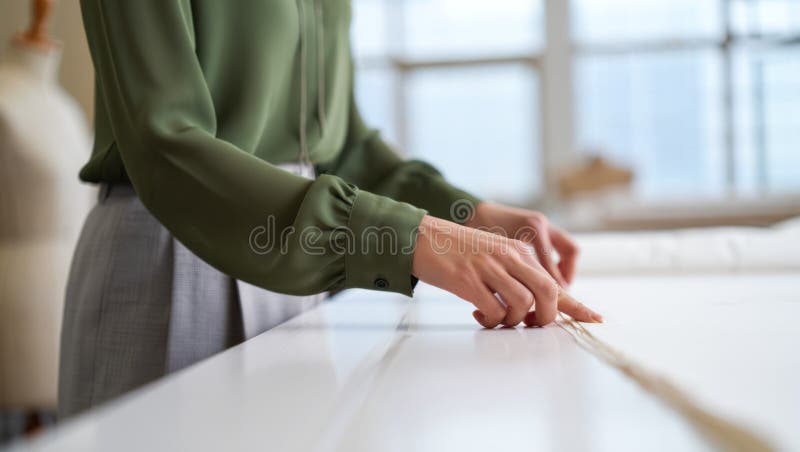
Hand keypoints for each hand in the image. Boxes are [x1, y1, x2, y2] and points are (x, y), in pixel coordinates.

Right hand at [412, 215, 599, 327]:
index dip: (576, 304)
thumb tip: (535, 307)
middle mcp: (509, 256)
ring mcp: (489, 267)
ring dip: (512, 321)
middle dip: (545, 318)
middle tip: (529, 325)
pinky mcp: (469, 279)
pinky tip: (479, 314)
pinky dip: (491, 320)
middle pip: (547, 293)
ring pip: (523, 304)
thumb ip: (515, 274)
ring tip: (495, 317)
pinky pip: (494, 311)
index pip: (554, 280)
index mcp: (518, 251)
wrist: (421, 237)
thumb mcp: (493, 255)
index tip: (595, 319)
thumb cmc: (456, 251)